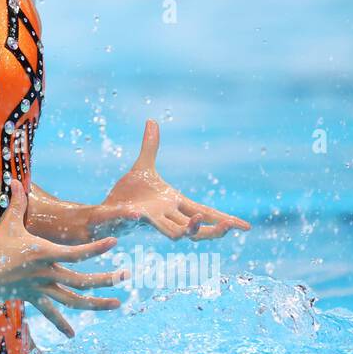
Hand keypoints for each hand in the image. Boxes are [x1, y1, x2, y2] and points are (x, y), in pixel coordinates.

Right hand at [0, 181, 127, 337]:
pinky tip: (72, 335)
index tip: (114, 243)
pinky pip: (51, 313)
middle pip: (81, 281)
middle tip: (127, 276)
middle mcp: (45, 274)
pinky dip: (61, 323)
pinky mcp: (34, 299)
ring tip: (118, 304)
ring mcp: (41, 289)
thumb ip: (16, 203)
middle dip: (106, 279)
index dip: (96, 249)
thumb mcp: (7, 225)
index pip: (75, 253)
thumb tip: (15, 180)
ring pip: (73, 300)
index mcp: (42, 254)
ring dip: (97, 303)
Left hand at [100, 120, 251, 240]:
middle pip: (195, 229)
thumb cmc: (129, 193)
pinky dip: (132, 217)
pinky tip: (135, 214)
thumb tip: (152, 121)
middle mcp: (166, 215)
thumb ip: (150, 146)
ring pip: (172, 233)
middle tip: (228, 227)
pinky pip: (132, 221)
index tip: (247, 227)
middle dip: (212, 229)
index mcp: (174, 203)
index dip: (225, 220)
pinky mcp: (129, 219)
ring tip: (194, 221)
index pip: (205, 213)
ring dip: (184, 229)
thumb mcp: (143, 166)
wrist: (105, 209)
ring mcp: (149, 220)